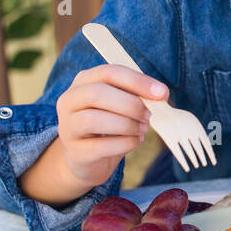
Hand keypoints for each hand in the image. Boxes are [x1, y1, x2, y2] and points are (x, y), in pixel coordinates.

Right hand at [55, 64, 169, 188]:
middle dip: (130, 104)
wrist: (86, 159)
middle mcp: (69, 101)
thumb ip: (136, 95)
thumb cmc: (108, 126)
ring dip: (126, 124)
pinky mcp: (75, 152)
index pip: (109, 72)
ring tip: (142, 129)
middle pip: (96, 93)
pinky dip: (125, 143)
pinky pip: (100, 146)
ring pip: (93, 120)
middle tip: (149, 115)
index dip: (137, 81)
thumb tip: (160, 94)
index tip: (162, 93)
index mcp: (83, 82)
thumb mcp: (119, 105)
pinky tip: (135, 141)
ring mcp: (67, 127)